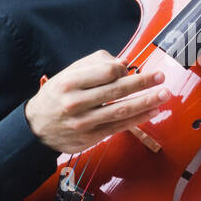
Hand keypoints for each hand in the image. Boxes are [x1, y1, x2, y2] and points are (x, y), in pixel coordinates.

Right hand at [24, 49, 168, 153]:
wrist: (36, 128)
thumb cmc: (56, 96)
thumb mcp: (68, 74)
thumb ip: (94, 65)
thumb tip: (124, 64)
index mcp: (70, 82)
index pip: (105, 72)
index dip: (123, 69)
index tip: (131, 67)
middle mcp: (76, 102)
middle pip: (116, 90)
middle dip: (143, 83)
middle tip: (161, 77)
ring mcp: (84, 122)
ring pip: (120, 110)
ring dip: (146, 102)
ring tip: (163, 95)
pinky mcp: (91, 137)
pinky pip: (118, 127)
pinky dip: (137, 119)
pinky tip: (152, 111)